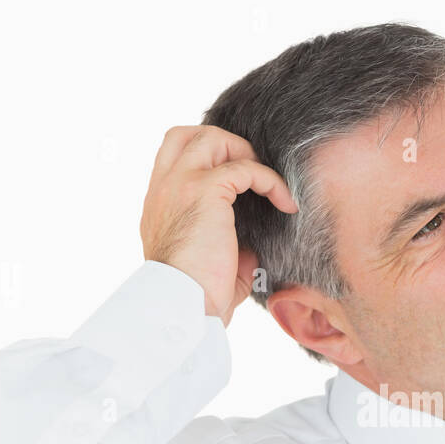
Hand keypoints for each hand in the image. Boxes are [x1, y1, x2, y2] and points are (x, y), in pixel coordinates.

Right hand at [140, 125, 297, 326]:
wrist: (185, 308)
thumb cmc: (196, 298)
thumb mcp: (206, 265)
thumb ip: (225, 245)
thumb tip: (252, 245)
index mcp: (158, 206)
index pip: (173, 159)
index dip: (206, 159)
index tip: (236, 182)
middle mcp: (162, 189)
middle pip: (187, 135)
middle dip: (225, 145)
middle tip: (252, 174)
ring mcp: (180, 184)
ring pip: (211, 138)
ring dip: (245, 155)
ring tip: (269, 185)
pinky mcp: (204, 190)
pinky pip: (245, 168)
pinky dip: (270, 181)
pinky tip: (286, 204)